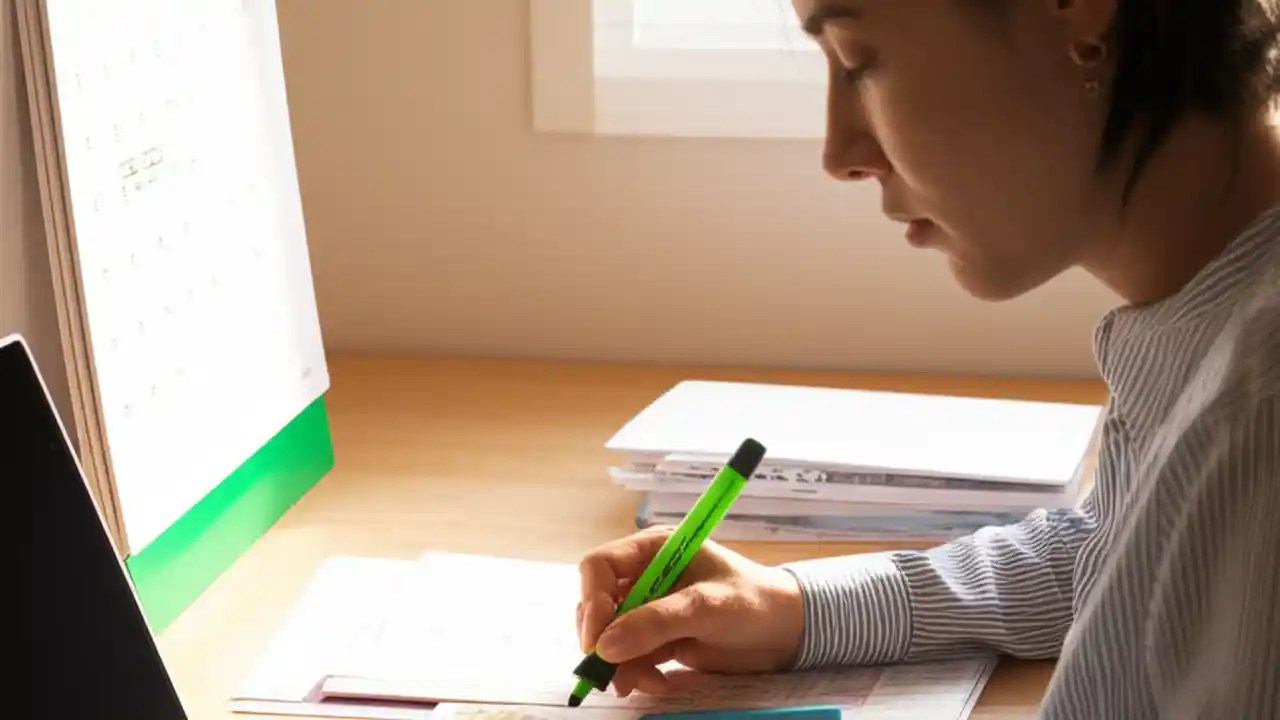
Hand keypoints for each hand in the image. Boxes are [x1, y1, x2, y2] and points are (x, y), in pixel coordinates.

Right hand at [575, 526, 804, 696]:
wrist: (788, 632)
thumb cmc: (753, 602)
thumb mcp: (706, 607)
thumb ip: (656, 623)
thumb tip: (604, 645)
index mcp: (654, 549)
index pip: (600, 567)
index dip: (591, 600)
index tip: (595, 639)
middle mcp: (646, 575)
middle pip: (599, 604)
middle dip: (603, 639)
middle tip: (611, 670)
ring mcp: (652, 609)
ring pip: (612, 636)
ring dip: (621, 663)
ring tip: (642, 683)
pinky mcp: (661, 637)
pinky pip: (632, 656)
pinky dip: (638, 673)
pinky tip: (659, 683)